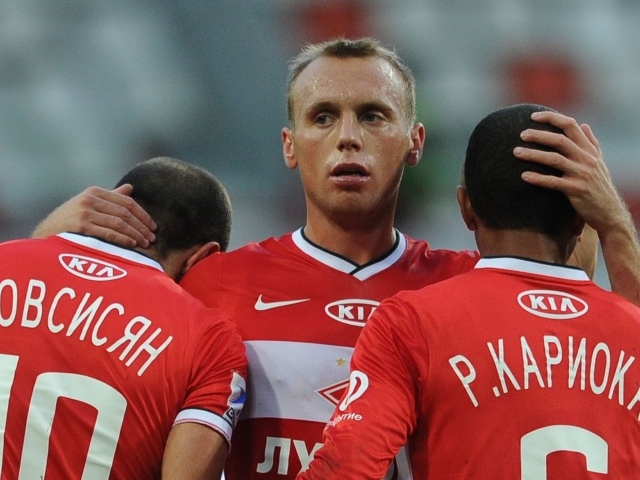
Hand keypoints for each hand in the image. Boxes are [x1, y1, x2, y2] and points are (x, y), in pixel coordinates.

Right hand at [32, 184, 155, 247]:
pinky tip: (132, 245)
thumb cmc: (70, 221)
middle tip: (152, 238)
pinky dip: (123, 239)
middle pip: (125, 213)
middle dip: (142, 226)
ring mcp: (84, 212)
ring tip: (145, 244)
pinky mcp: (81, 226)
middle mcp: (90, 199)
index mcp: (94, 192)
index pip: (126, 202)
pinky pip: (109, 233)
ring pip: (119, 223)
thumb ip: (110, 197)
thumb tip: (130, 187)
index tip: (153, 226)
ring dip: (135, 234)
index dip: (142, 214)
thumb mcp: (89, 204)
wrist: (45, 235)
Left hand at [514, 110, 628, 233]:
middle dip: (539, 135)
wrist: (609, 212)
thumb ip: (591, 143)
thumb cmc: (600, 186)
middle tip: (521, 134)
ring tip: (516, 152)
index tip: (533, 116)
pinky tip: (523, 176)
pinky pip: (553, 182)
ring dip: (533, 154)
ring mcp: (582, 174)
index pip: (571, 126)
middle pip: (560, 140)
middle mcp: (586, 159)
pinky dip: (538, 178)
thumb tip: (584, 125)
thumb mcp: (599, 162)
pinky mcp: (576, 190)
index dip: (552, 118)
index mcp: (589, 150)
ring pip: (554, 159)